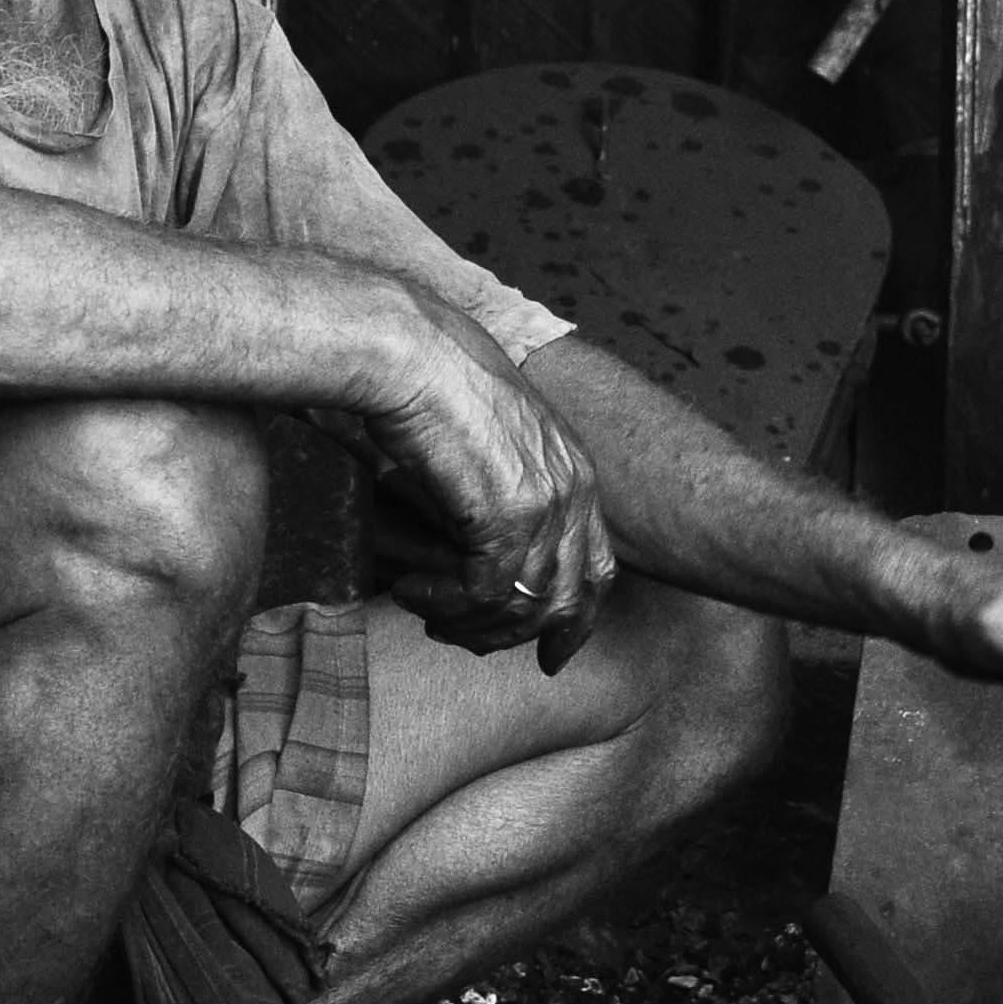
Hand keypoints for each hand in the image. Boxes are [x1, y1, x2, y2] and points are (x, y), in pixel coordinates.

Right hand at [352, 296, 615, 667]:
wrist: (406, 348)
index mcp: (574, 467)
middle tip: (460, 636)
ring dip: (471, 620)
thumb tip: (472, 535)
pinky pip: (489, 593)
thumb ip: (497, 481)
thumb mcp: (482, 432)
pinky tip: (412, 591)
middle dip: (516, 634)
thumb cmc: (426, 376)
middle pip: (570, 598)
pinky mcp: (508, 514)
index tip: (549, 655)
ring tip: (424, 607)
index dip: (575, 620)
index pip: (596, 567)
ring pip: (527, 605)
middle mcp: (573, 487)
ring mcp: (546, 502)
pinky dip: (448, 604)